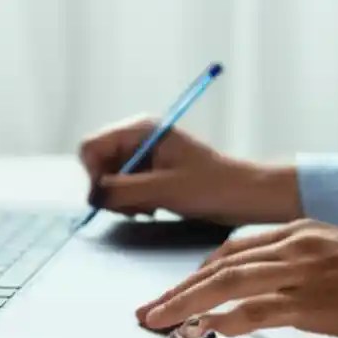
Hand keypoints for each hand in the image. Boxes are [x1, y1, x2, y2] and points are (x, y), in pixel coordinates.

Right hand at [78, 116, 301, 225]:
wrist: (246, 196)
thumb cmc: (213, 187)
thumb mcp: (164, 190)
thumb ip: (123, 190)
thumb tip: (93, 196)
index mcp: (142, 129)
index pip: (92, 146)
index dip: (93, 173)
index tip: (108, 196)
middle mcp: (140, 138)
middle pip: (99, 163)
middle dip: (110, 189)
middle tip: (135, 208)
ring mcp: (145, 156)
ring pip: (110, 179)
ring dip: (123, 199)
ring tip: (149, 208)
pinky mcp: (152, 173)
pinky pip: (125, 188)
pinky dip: (132, 202)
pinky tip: (152, 209)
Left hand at [136, 220, 337, 337]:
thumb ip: (308, 265)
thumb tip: (277, 290)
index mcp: (305, 231)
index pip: (236, 247)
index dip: (200, 271)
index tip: (179, 290)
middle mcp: (299, 244)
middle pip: (221, 263)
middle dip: (179, 288)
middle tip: (150, 308)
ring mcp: (305, 272)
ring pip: (229, 283)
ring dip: (187, 303)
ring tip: (159, 321)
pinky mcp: (315, 303)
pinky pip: (257, 310)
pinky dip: (226, 319)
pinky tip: (206, 330)